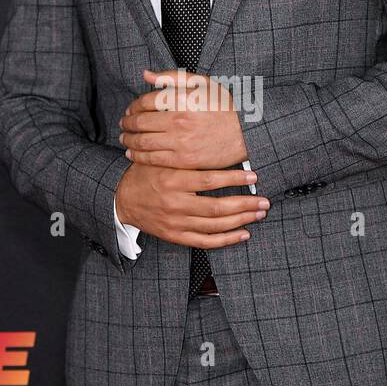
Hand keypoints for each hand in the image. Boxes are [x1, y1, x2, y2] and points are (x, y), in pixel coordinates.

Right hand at [115, 163, 268, 247]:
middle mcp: (174, 203)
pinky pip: (205, 242)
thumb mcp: (161, 159)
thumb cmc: (145, 174)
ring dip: (240, 220)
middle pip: (216, 207)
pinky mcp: (175, 236)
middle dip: (245, 204)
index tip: (254, 175)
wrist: (121, 199)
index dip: (234, 178)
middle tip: (265, 201)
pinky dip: (226, 239)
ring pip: (214, 226)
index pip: (209, 180)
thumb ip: (185, 155)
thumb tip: (217, 143)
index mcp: (172, 179)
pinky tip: (243, 233)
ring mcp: (175, 222)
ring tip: (259, 213)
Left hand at [119, 68, 247, 169]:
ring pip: (143, 142)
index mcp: (182, 99)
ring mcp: (180, 143)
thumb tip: (146, 74)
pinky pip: (153, 159)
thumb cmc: (224, 107)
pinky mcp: (183, 161)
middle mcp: (179, 121)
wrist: (246, 134)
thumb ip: (172, 77)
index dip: (133, 105)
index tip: (130, 109)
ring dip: (128, 140)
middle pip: (140, 122)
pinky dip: (138, 157)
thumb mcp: (203, 83)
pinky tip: (132, 154)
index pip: (145, 101)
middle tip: (123, 124)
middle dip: (127, 123)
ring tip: (124, 138)